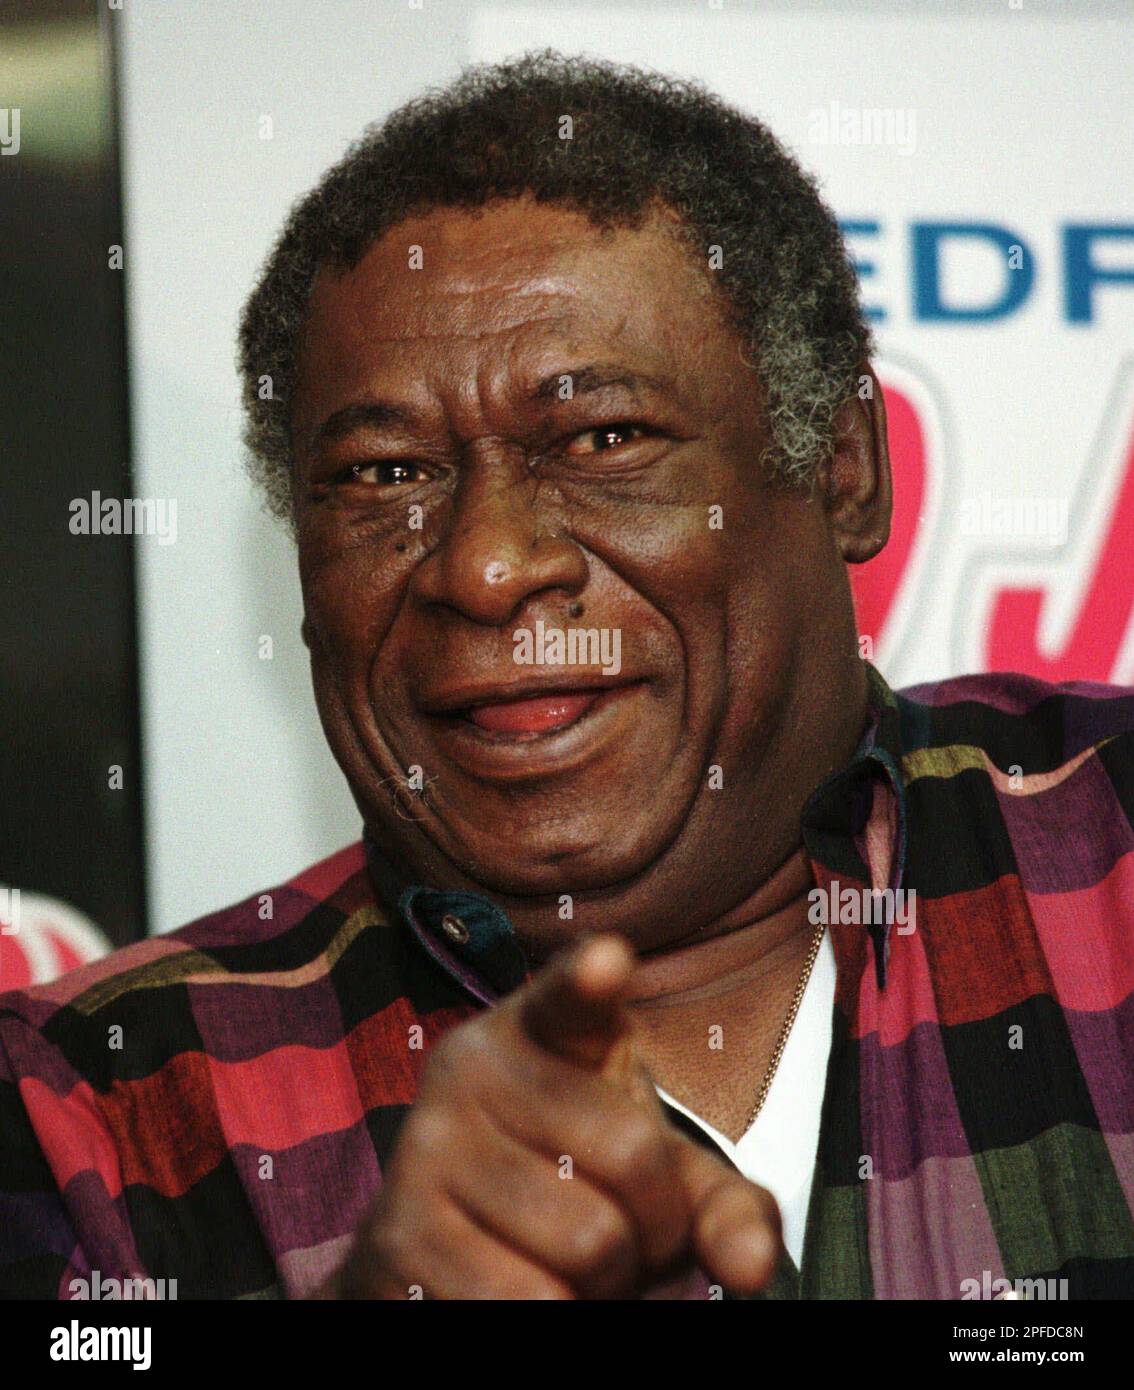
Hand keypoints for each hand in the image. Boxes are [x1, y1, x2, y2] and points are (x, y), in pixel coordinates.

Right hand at [318, 933, 781, 1298]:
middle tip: (620, 1234)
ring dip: (605, 1285)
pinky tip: (524, 1291)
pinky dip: (557, 1316)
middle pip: (631, 1154)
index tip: (609, 961)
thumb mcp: (656, 1181)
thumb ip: (719, 1206)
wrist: (441, 1247)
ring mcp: (426, 1146)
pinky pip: (527, 1302)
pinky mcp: (399, 1234)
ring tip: (568, 1265)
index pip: (568, 996)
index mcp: (543, 1028)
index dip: (588, 980)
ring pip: (588, 1242)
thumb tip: (751, 1263)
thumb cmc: (572, 1191)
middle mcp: (473, 1065)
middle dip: (654, 1226)